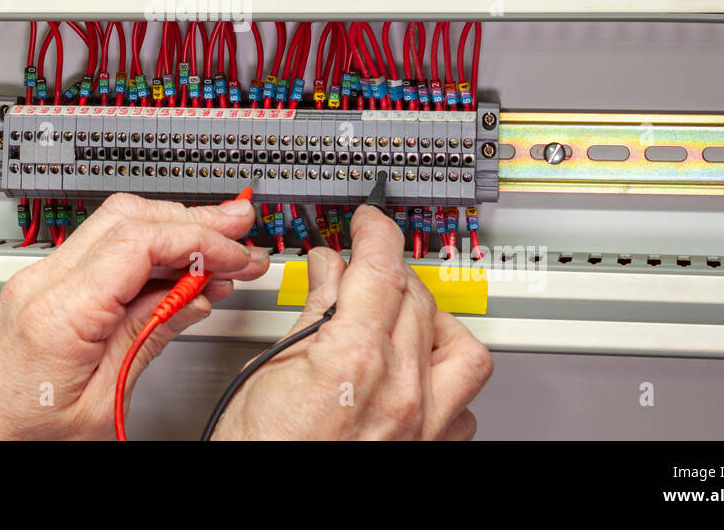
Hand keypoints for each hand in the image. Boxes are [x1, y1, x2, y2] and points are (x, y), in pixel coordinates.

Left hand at [0, 192, 268, 439]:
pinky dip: (146, 249)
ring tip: (220, 249)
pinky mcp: (41, 286)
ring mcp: (38, 279)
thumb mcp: (104, 402)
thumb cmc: (21, 436)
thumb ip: (149, 339)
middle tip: (240, 232)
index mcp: (59, 313)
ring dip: (172, 229)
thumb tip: (195, 296)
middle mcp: (42, 283)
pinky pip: (101, 248)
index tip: (234, 255)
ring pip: (115, 223)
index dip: (197, 239)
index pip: (138, 242)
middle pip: (128, 216)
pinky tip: (179, 268)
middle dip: (192, 220)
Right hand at [210, 206, 492, 439]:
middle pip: (417, 298)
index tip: (368, 223)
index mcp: (355, 363)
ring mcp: (422, 426)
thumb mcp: (266, 370)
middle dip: (388, 271)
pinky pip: (464, 404)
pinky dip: (444, 378)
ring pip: (462, 347)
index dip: (375, 233)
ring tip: (400, 318)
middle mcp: (401, 394)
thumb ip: (310, 312)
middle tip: (357, 270)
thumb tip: (327, 271)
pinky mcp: (428, 450)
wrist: (264, 512)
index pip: (381, 269)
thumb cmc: (258, 452)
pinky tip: (414, 374)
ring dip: (434, 321)